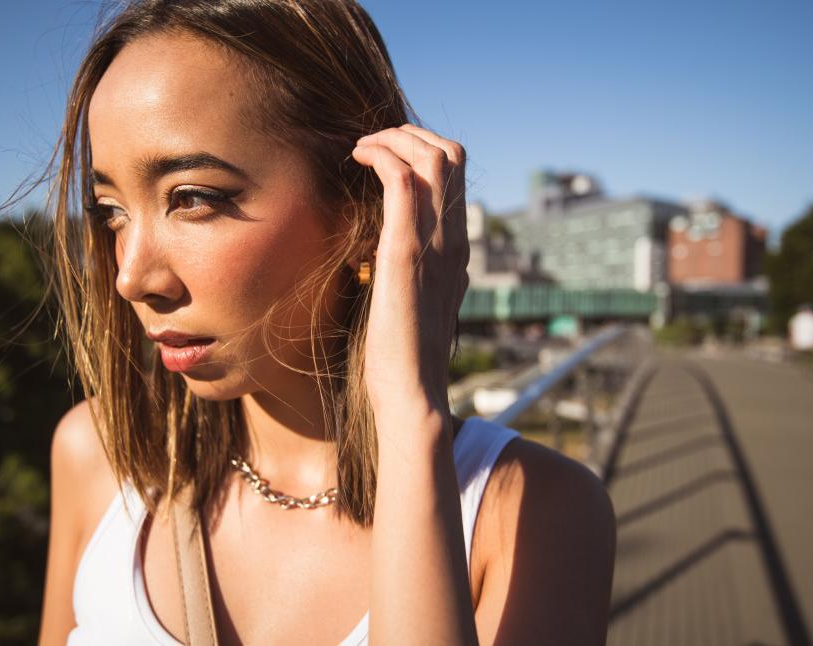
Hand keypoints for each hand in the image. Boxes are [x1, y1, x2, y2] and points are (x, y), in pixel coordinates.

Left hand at [351, 124, 469, 422]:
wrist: (413, 391)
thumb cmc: (406, 357)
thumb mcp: (418, 306)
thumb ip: (422, 277)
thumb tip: (410, 263)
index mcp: (456, 250)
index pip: (455, 177)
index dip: (422, 151)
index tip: (385, 157)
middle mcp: (453, 239)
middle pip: (451, 154)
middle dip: (410, 134)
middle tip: (373, 143)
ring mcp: (435, 243)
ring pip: (433, 157)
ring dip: (394, 138)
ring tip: (362, 147)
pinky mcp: (406, 252)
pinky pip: (403, 180)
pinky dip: (382, 156)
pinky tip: (356, 159)